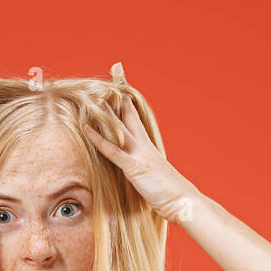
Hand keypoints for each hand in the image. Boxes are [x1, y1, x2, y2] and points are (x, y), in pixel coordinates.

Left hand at [80, 76, 198, 223]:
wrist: (184, 202)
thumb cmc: (169, 193)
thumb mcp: (154, 176)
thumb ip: (143, 168)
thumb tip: (137, 168)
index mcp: (148, 145)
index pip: (136, 114)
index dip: (128, 96)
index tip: (122, 77)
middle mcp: (144, 144)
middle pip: (129, 111)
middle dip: (121, 90)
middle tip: (114, 69)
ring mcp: (139, 154)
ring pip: (119, 126)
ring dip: (105, 110)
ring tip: (92, 93)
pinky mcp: (134, 167)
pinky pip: (113, 150)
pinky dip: (98, 139)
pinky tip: (86, 129)